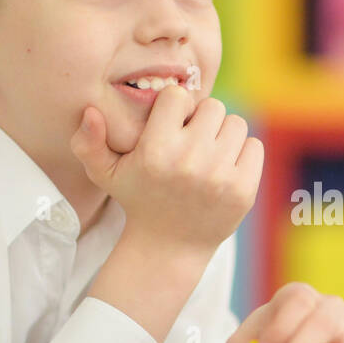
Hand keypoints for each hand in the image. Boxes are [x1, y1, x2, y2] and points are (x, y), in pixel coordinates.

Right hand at [69, 86, 262, 256]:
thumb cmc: (138, 200)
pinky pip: (254, 146)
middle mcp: (189, 160)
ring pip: (236, 124)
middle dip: (203, 120)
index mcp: (156, 150)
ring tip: (209, 154)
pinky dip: (243, 153)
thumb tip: (91, 111)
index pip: (178, 96)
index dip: (175, 108)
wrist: (170, 246)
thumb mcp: (106, 174)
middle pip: (213, 106)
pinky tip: (225, 167)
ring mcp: (220, 176)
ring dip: (224, 135)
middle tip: (192, 140)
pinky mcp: (243, 189)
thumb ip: (88, 143)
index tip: (171, 126)